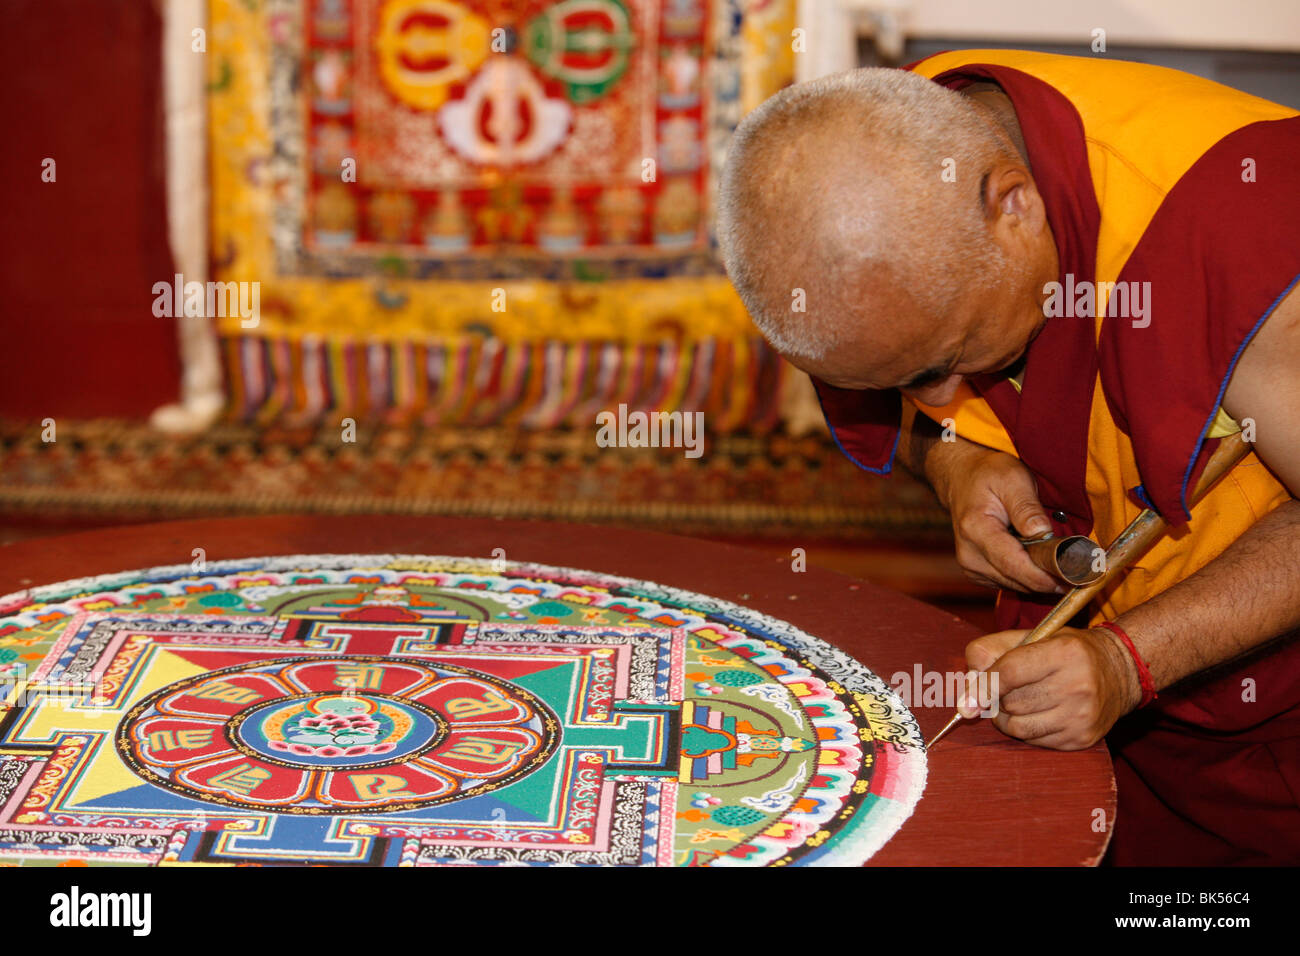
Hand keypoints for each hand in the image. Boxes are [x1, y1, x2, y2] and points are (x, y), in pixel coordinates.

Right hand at [926, 441, 1060, 592]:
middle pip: (1017, 580)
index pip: (1014, 565)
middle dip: (1049, 577)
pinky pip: (1009, 583)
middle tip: (1080, 570)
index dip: (1046, 576)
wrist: (962, 478)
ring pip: (1016, 586)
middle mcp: (969, 554)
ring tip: (1062, 561)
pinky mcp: (976, 572)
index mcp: (976, 529)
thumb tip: (1043, 534)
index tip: (1075, 577)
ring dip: (1040, 578)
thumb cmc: (989, 474)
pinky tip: (1038, 559)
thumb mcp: (1013, 478)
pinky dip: (1028, 576)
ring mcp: (970, 566)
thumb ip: (1027, 507)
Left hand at [958, 627, 1143, 749]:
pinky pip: (1033, 740)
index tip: (969, 695)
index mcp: (1064, 652)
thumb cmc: (1065, 651)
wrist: (1120, 672)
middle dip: (998, 698)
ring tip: (1019, 702)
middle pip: (1011, 702)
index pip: (1010, 672)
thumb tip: (966, 694)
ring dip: (1007, 716)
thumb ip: (990, 652)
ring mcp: (1081, 716)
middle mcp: (1077, 685)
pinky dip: (1025, 729)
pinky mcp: (1081, 738)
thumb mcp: (1031, 636)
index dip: (984, 684)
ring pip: (1018, 726)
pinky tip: (1037, 714)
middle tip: (1007, 689)